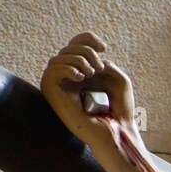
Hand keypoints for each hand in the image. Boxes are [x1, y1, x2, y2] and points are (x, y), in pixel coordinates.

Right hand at [40, 32, 137, 149]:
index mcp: (82, 72)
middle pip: (68, 48)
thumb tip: (83, 58)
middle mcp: (68, 78)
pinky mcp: (51, 93)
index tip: (104, 48)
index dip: (87, 39)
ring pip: (59, 57)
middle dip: (86, 51)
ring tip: (92, 73)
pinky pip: (52, 69)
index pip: (75, 45)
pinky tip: (80, 77)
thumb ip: (102, 63)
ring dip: (78, 60)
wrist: (116, 132)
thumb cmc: (119, 110)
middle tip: (100, 68)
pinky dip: (67, 68)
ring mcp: (59, 85)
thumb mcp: (117, 79)